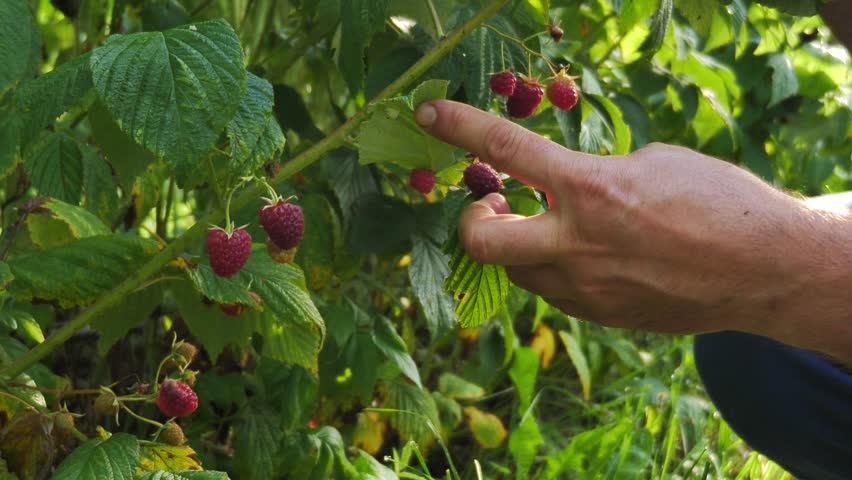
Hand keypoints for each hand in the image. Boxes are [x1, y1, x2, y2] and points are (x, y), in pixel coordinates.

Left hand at [415, 100, 851, 361]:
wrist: (765, 271)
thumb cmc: (719, 202)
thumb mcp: (652, 163)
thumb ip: (593, 174)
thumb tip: (562, 186)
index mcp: (590, 189)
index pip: (504, 150)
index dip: (457, 127)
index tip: (428, 112)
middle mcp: (576, 245)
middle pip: (481, 242)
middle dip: (472, 220)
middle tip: (491, 202)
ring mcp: (585, 289)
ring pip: (519, 271)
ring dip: (521, 244)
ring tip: (554, 226)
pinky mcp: (598, 315)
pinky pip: (554, 290)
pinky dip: (555, 267)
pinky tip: (591, 255)